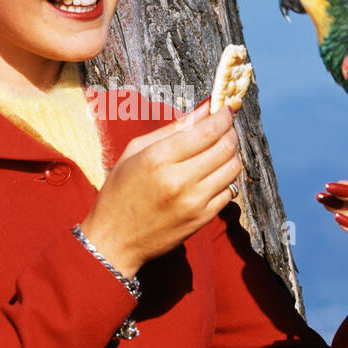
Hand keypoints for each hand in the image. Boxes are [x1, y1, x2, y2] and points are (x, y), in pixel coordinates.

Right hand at [79, 99, 241, 278]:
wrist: (115, 239)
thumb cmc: (120, 191)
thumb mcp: (136, 151)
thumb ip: (173, 128)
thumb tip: (205, 108)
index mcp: (158, 158)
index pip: (208, 130)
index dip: (223, 116)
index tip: (225, 110)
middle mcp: (179, 180)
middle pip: (225, 148)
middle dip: (230, 133)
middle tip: (225, 128)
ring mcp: (194, 202)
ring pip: (232, 169)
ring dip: (231, 155)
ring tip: (218, 151)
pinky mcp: (202, 219)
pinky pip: (229, 192)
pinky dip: (225, 179)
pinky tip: (211, 176)